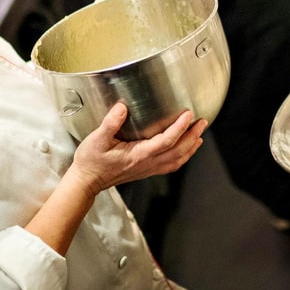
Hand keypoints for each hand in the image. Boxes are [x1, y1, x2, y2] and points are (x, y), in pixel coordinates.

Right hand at [69, 104, 206, 194]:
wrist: (87, 181)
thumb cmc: (91, 162)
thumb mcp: (96, 140)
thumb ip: (110, 123)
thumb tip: (122, 107)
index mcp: (138, 155)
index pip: (166, 141)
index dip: (180, 127)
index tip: (189, 115)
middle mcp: (147, 163)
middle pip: (178, 151)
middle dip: (192, 136)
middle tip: (202, 122)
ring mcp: (148, 169)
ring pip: (177, 160)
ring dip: (191, 148)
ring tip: (199, 135)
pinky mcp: (145, 171)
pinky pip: (170, 165)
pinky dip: (182, 157)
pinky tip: (184, 150)